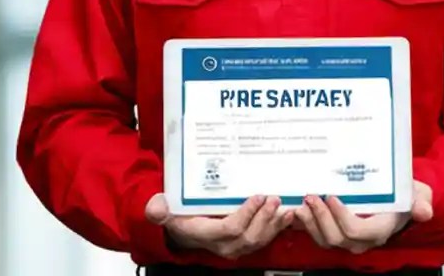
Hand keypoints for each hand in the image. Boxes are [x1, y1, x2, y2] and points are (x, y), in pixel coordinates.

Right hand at [144, 193, 293, 259]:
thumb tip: (156, 207)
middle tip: (274, 199)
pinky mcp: (244, 242)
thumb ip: (158, 210)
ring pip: (259, 240)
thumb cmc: (176, 217)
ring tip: (284, 207)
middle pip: (249, 237)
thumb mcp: (162, 211)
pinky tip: (286, 216)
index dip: (246, 214)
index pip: (230, 229)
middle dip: (265, 219)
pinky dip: (276, 228)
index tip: (256, 196)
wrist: (182, 230)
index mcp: (204, 234)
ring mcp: (234, 246)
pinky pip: (263, 239)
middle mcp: (222, 245)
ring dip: (274, 224)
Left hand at [293, 180, 433, 253]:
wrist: (399, 199)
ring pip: (324, 239)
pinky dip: (306, 224)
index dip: (340, 216)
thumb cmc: (405, 195)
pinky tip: (298, 209)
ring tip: (301, 203)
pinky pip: (318, 235)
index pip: (355, 231)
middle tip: (311, 196)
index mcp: (379, 230)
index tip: (332, 196)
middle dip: (320, 218)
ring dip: (310, 222)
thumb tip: (424, 212)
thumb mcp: (418, 194)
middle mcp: (362, 240)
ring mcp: (347, 239)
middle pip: (335, 237)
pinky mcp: (336, 233)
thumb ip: (421, 202)